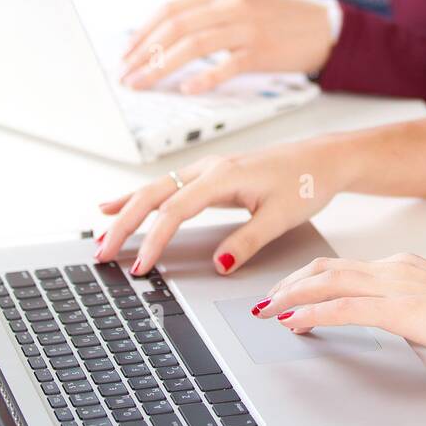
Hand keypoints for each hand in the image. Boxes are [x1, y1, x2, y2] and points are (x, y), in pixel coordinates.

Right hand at [94, 137, 346, 270]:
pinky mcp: (210, 175)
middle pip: (154, 195)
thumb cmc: (305, 182)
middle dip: (124, 224)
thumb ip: (247, 241)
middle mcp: (209, 168)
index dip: (154, 240)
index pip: (175, 211)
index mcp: (222, 176)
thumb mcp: (281, 216)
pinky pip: (167, 187)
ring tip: (102, 236)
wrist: (323, 159)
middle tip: (102, 254)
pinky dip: (141, 198)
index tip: (140, 266)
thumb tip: (218, 265)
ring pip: (156, 189)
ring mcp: (207, 169)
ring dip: (127, 212)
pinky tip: (119, 205)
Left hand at [120, 0, 334, 90]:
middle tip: (126, 74)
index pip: (171, 9)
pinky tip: (187, 89)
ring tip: (143, 83)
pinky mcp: (262, 50)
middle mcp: (231, 4)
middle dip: (145, 53)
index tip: (127, 53)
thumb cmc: (280, 21)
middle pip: (176, 27)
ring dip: (162, 67)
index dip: (143, 32)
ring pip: (193, 45)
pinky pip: (227, 65)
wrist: (323, 28)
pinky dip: (204, 78)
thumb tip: (167, 36)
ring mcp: (246, 27)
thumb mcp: (241, 4)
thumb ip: (208, 13)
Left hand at [251, 252, 425, 369]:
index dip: (307, 278)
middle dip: (289, 284)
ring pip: (328, 284)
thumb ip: (411, 309)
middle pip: (326, 270)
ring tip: (266, 311)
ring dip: (291, 297)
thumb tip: (391, 321)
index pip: (342, 268)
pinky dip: (314, 314)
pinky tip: (295, 324)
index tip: (285, 291)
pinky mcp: (401, 311)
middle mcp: (394, 269)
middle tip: (263, 300)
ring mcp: (396, 287)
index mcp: (402, 266)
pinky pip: (345, 309)